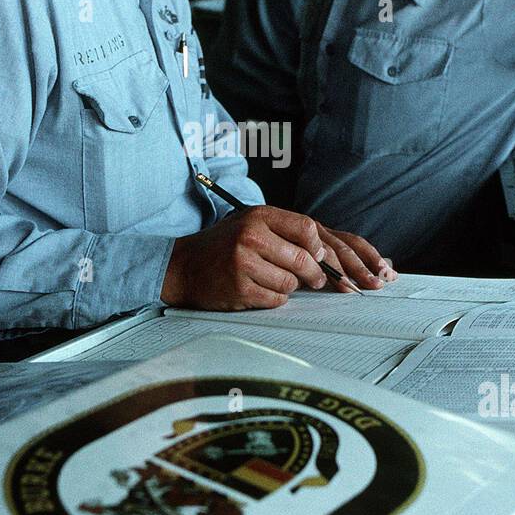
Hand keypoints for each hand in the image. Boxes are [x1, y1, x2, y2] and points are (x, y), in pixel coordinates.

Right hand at [161, 206, 392, 310]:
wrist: (184, 267)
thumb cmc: (225, 246)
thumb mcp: (254, 226)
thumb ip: (289, 234)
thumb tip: (331, 254)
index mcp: (260, 215)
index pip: (308, 228)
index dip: (325, 248)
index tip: (331, 261)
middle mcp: (252, 235)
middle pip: (305, 258)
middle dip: (319, 274)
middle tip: (322, 281)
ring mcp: (244, 262)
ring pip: (292, 282)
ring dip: (291, 287)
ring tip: (272, 280)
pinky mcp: (239, 288)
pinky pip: (276, 299)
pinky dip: (274, 299)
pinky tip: (258, 291)